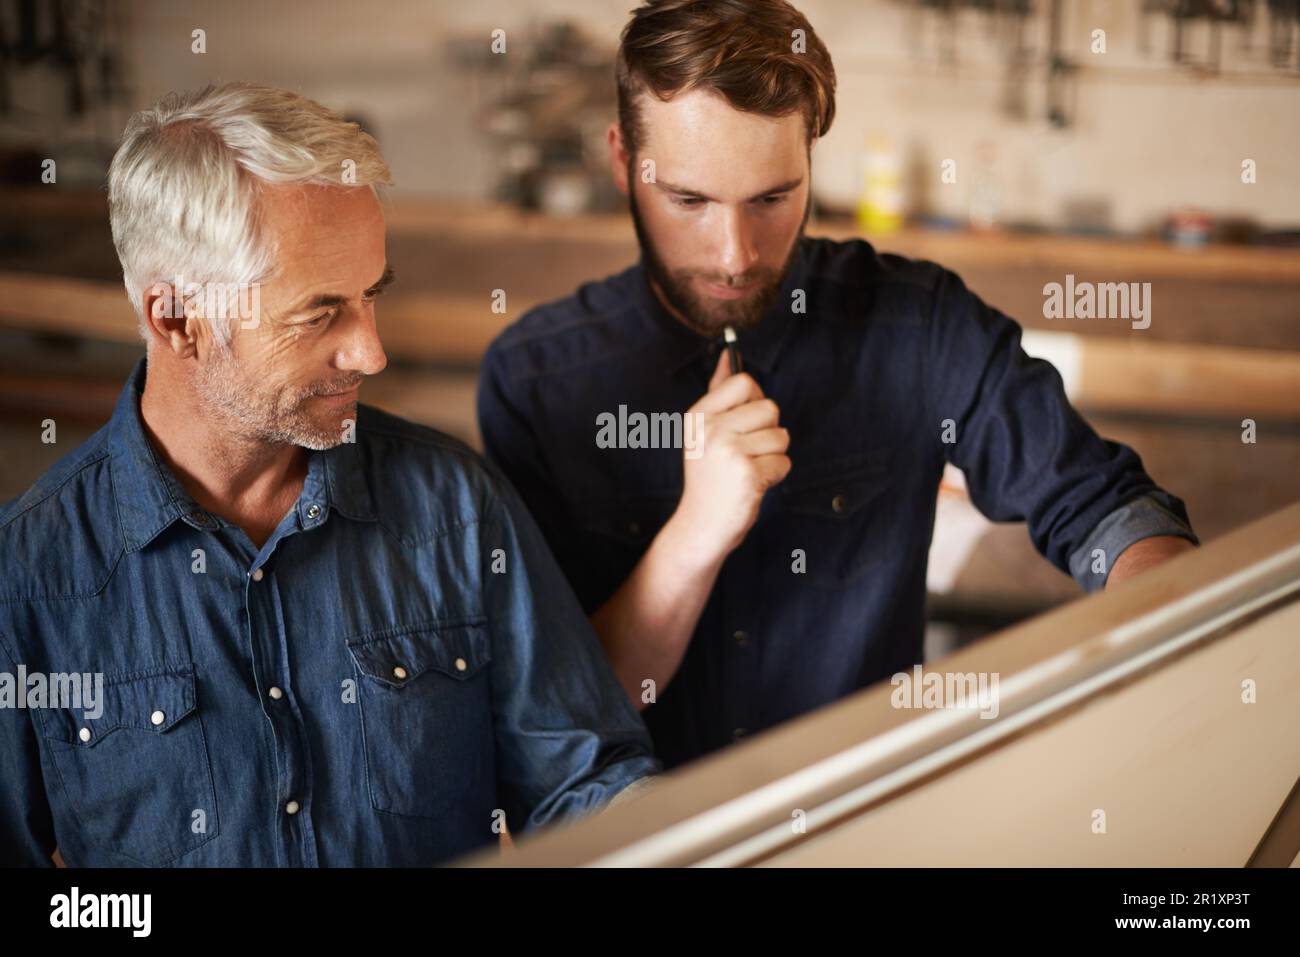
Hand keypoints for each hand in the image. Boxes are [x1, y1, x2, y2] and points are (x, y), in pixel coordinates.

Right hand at [669, 350, 790, 560]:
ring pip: (780, 436)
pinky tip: (753, 484)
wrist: (701, 524)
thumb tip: (728, 354)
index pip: (745, 382)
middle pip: (769, 408)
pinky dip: (775, 475)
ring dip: (772, 455)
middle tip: (745, 452)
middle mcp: (710, 430)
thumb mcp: (704, 431)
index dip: (755, 401)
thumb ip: (719, 392)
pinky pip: (784, 462)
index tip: (743, 423)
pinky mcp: (748, 474)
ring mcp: (728, 452)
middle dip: (768, 431)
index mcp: (698, 415)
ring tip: (748, 469)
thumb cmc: (709, 475)